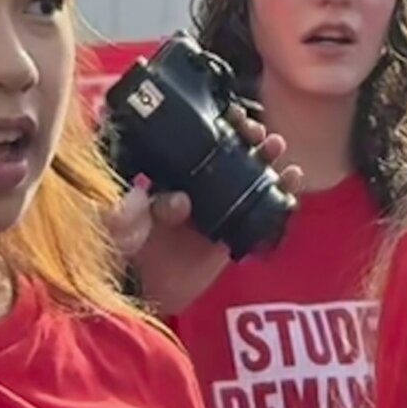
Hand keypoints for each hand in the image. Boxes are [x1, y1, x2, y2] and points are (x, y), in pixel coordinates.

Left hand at [105, 118, 299, 316]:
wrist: (135, 290)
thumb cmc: (119, 247)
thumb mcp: (114, 221)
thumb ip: (128, 209)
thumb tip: (164, 198)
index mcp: (163, 174)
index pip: (194, 142)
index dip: (214, 127)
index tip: (229, 117)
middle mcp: (191, 186)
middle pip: (225, 153)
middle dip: (243, 137)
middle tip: (255, 131)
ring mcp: (212, 209)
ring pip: (245, 177)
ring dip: (264, 158)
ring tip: (275, 147)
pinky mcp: (229, 236)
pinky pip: (258, 213)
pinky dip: (278, 195)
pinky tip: (292, 180)